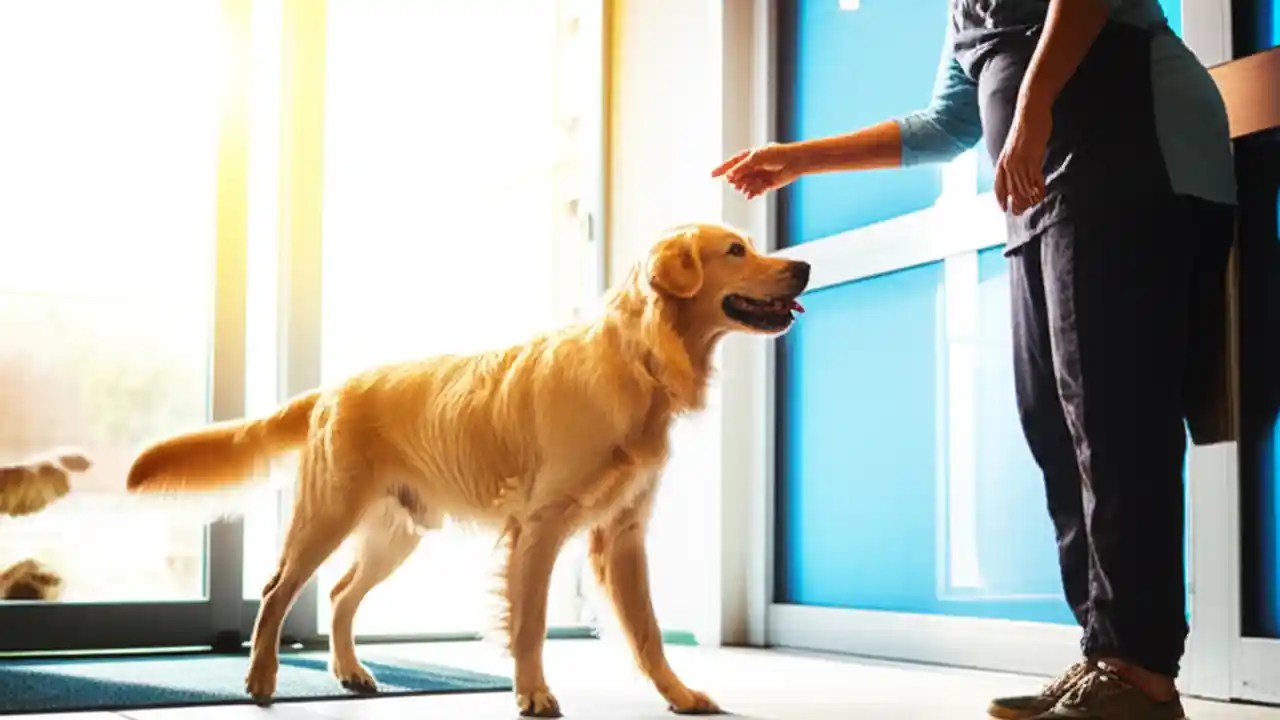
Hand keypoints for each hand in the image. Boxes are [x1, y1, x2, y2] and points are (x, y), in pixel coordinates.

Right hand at [712, 143, 803, 198]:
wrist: (794, 162)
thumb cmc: (776, 155)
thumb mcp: (755, 158)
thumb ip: (741, 167)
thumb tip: (729, 176)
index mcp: (748, 157)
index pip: (730, 164)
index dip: (721, 170)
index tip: (712, 175)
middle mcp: (751, 168)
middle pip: (735, 178)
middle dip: (736, 181)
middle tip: (740, 181)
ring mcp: (757, 177)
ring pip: (743, 187)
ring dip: (746, 187)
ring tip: (754, 185)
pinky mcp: (764, 186)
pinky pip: (752, 192)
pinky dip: (753, 193)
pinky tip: (755, 193)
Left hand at [994, 99, 1052, 214]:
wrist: (1030, 113)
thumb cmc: (1024, 128)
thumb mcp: (1013, 148)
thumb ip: (1012, 161)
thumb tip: (1016, 173)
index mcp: (1001, 162)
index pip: (998, 186)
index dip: (1001, 199)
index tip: (1004, 209)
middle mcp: (1009, 164)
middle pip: (1012, 191)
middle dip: (1017, 203)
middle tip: (1022, 212)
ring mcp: (1020, 162)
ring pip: (1023, 187)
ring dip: (1029, 198)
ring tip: (1033, 203)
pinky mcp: (1033, 158)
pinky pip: (1034, 179)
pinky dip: (1038, 188)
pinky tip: (1041, 193)